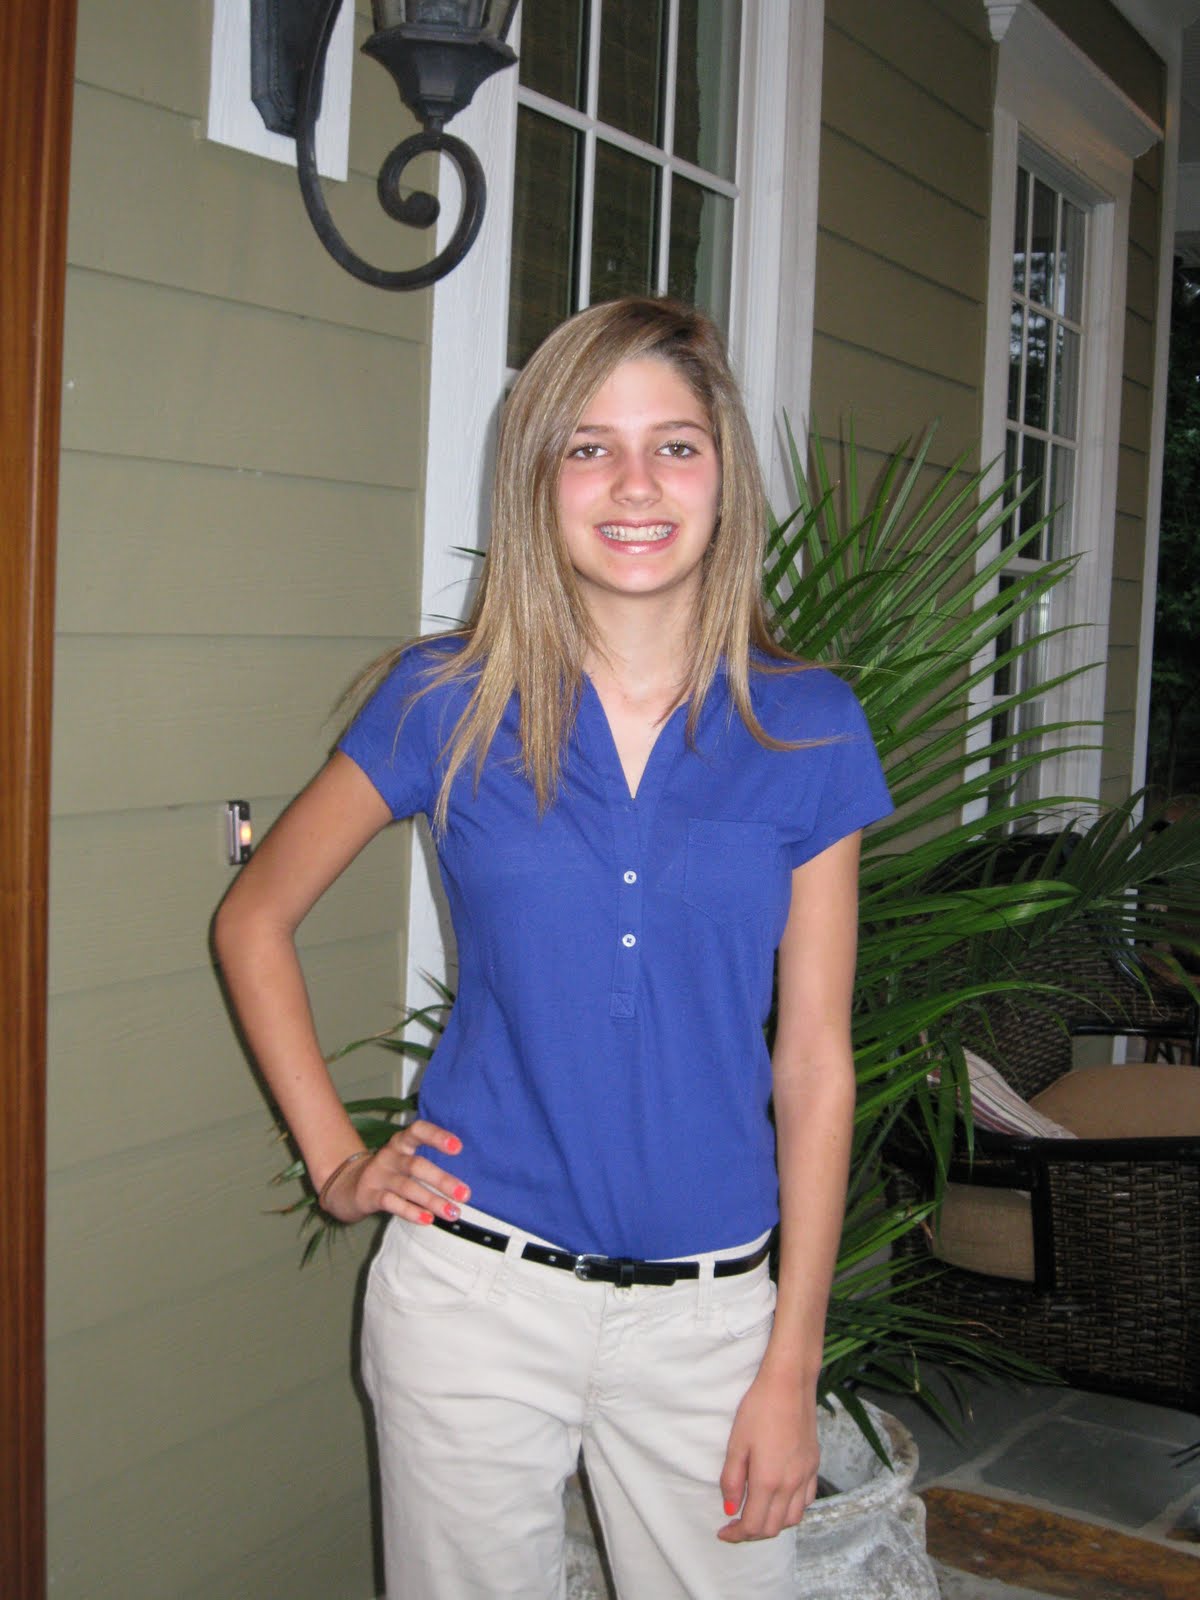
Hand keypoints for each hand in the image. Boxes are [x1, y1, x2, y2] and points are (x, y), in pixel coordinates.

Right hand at [320, 1120, 468, 1225]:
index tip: (459, 1148)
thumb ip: (429, 1165)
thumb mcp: (406, 1160)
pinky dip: (411, 1212)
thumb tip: (463, 1184)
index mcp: (401, 1142)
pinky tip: (428, 1220)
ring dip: (432, 1200)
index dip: (437, 1137)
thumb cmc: (391, 1173)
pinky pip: (391, 1203)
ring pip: (407, 1187)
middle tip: (465, 1194)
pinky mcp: (369, 1196)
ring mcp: (378, 1176)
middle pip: (416, 1165)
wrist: (349, 1186)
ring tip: (452, 1213)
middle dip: (442, 1180)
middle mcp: (389, 1156)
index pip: (418, 1131)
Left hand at [717, 1372, 819, 1541]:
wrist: (789, 1384)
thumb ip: (732, 1480)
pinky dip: (792, 1509)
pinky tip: (780, 1499)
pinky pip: (806, 1501)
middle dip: (752, 1533)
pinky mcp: (814, 1465)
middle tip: (736, 1525)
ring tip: (757, 1513)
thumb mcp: (736, 1443)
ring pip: (792, 1519)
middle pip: (773, 1528)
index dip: (736, 1534)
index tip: (723, 1532)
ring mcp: (806, 1475)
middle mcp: (791, 1484)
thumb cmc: (759, 1408)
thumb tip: (730, 1509)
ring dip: (773, 1524)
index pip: (753, 1525)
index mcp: (768, 1480)